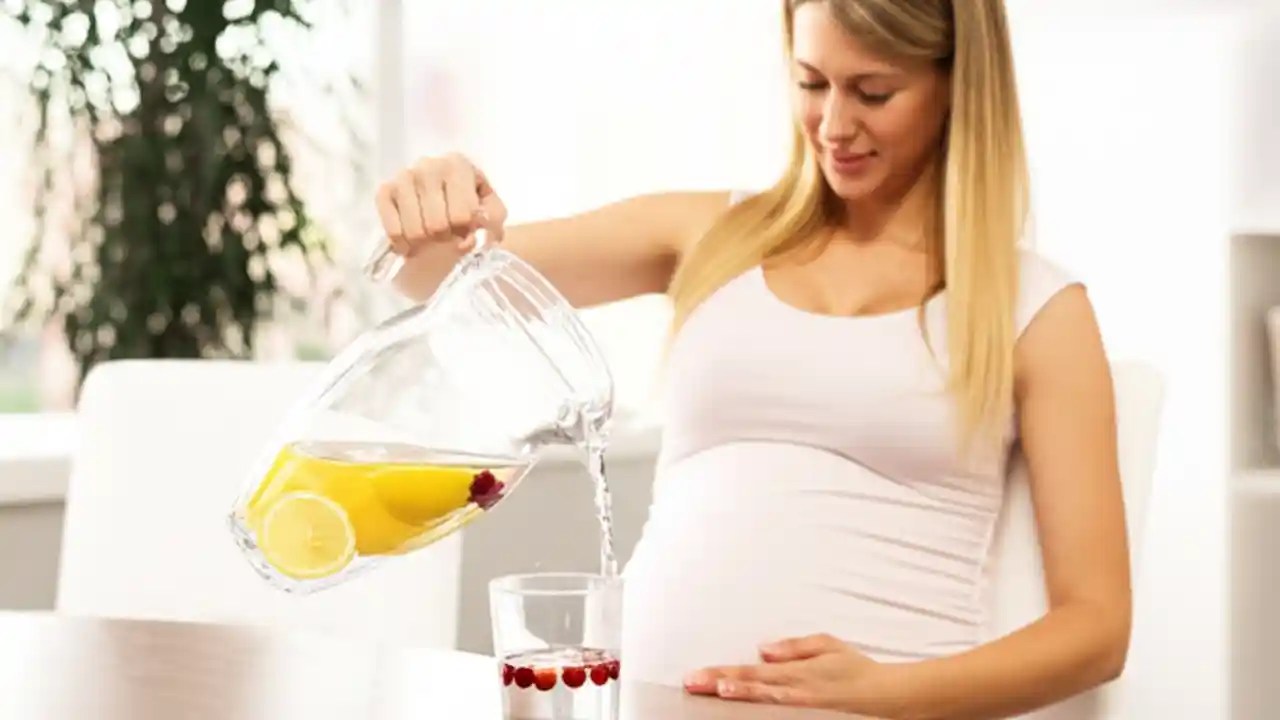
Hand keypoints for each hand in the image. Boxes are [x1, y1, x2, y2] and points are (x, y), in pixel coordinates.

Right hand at [374, 152, 507, 257]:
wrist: (446, 192)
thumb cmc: (471, 201)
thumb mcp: (490, 209)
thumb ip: (490, 224)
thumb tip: (470, 241)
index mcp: (457, 165)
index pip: (462, 215)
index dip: (466, 233)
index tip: (466, 232)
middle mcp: (428, 166)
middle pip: (437, 224)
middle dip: (446, 238)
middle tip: (448, 235)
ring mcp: (404, 177)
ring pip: (415, 230)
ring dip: (425, 243)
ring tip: (432, 237)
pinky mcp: (385, 192)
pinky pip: (393, 230)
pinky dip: (403, 244)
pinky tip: (412, 244)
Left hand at [683, 633, 891, 713]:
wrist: (884, 696)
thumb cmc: (853, 668)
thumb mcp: (826, 644)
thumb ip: (794, 647)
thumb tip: (764, 649)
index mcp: (795, 671)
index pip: (753, 672)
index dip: (726, 674)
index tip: (703, 675)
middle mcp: (793, 691)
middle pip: (749, 689)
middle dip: (719, 685)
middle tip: (693, 683)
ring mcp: (799, 707)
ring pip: (759, 704)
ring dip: (734, 699)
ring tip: (712, 694)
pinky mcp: (807, 715)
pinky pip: (775, 714)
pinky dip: (754, 712)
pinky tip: (736, 712)